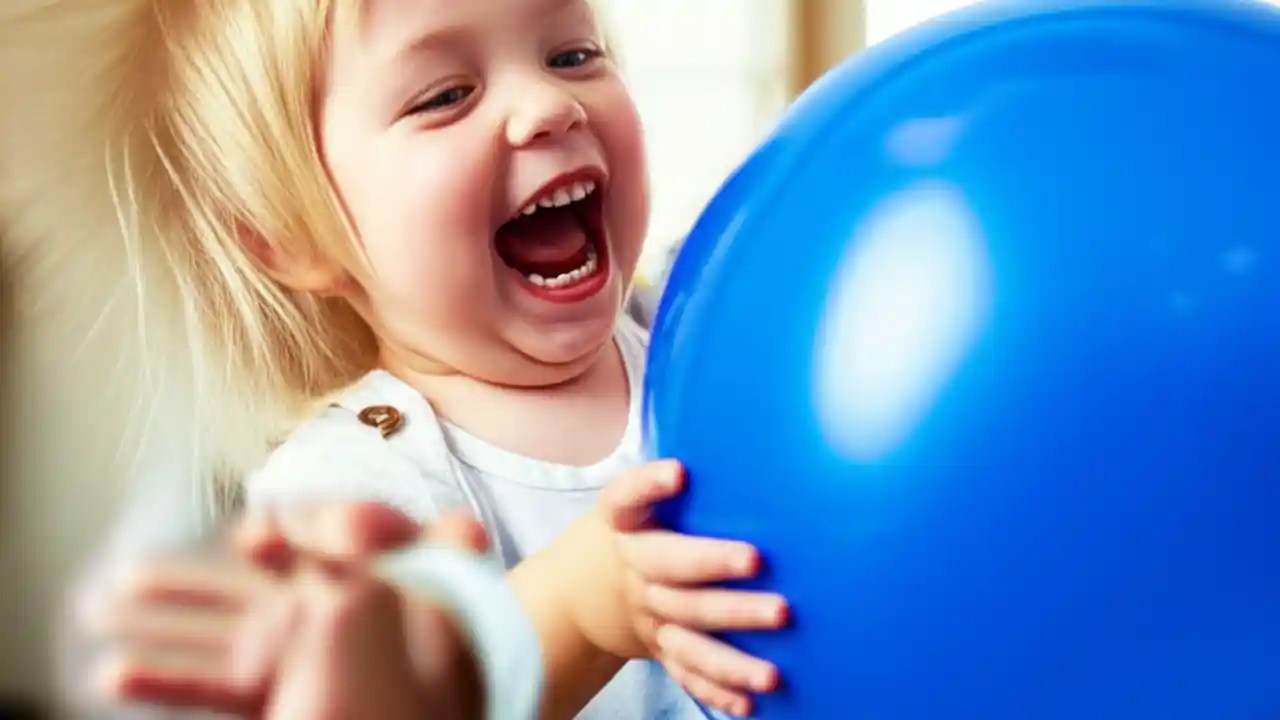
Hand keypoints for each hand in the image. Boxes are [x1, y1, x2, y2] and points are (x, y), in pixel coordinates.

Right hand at [89, 503, 486, 719]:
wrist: (439, 685)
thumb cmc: (454, 644)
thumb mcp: (457, 595)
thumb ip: (447, 558)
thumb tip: (461, 528)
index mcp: (345, 574)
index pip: (300, 545)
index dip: (278, 540)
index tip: (256, 538)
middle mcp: (305, 608)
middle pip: (230, 590)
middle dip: (181, 582)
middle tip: (133, 577)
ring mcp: (282, 652)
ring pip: (207, 633)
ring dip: (155, 621)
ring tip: (101, 606)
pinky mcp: (265, 694)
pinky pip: (208, 687)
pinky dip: (163, 679)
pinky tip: (116, 673)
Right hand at [599, 461, 787, 717]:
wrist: (580, 589)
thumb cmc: (630, 529)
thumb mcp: (634, 495)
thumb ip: (666, 473)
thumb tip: (733, 423)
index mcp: (627, 527)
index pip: (629, 500)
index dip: (650, 484)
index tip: (680, 473)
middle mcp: (636, 573)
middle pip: (678, 583)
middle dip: (727, 594)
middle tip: (780, 605)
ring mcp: (649, 616)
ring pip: (688, 640)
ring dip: (730, 659)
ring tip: (772, 673)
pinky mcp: (659, 647)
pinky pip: (686, 672)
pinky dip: (715, 690)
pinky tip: (750, 701)